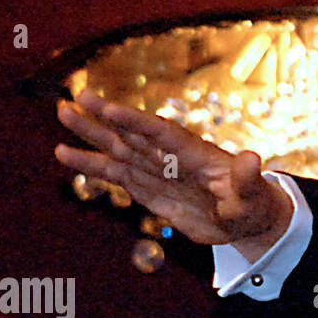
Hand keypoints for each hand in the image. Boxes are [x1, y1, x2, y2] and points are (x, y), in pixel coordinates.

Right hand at [55, 89, 292, 251]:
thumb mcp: (255, 196)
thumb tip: (251, 158)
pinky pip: (116, 175)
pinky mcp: (149, 189)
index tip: (111, 109)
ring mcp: (158, 172)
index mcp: (197, 155)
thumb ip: (248, 180)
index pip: (164, 135)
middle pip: (134, 134)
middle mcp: (172, 158)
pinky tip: (65, 154)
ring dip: (91, 134)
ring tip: (62, 113)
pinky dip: (92, 165)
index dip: (138, 122)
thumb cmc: (255, 204)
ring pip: (119, 149)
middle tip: (75, 97)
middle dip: (105, 117)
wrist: (247, 220)